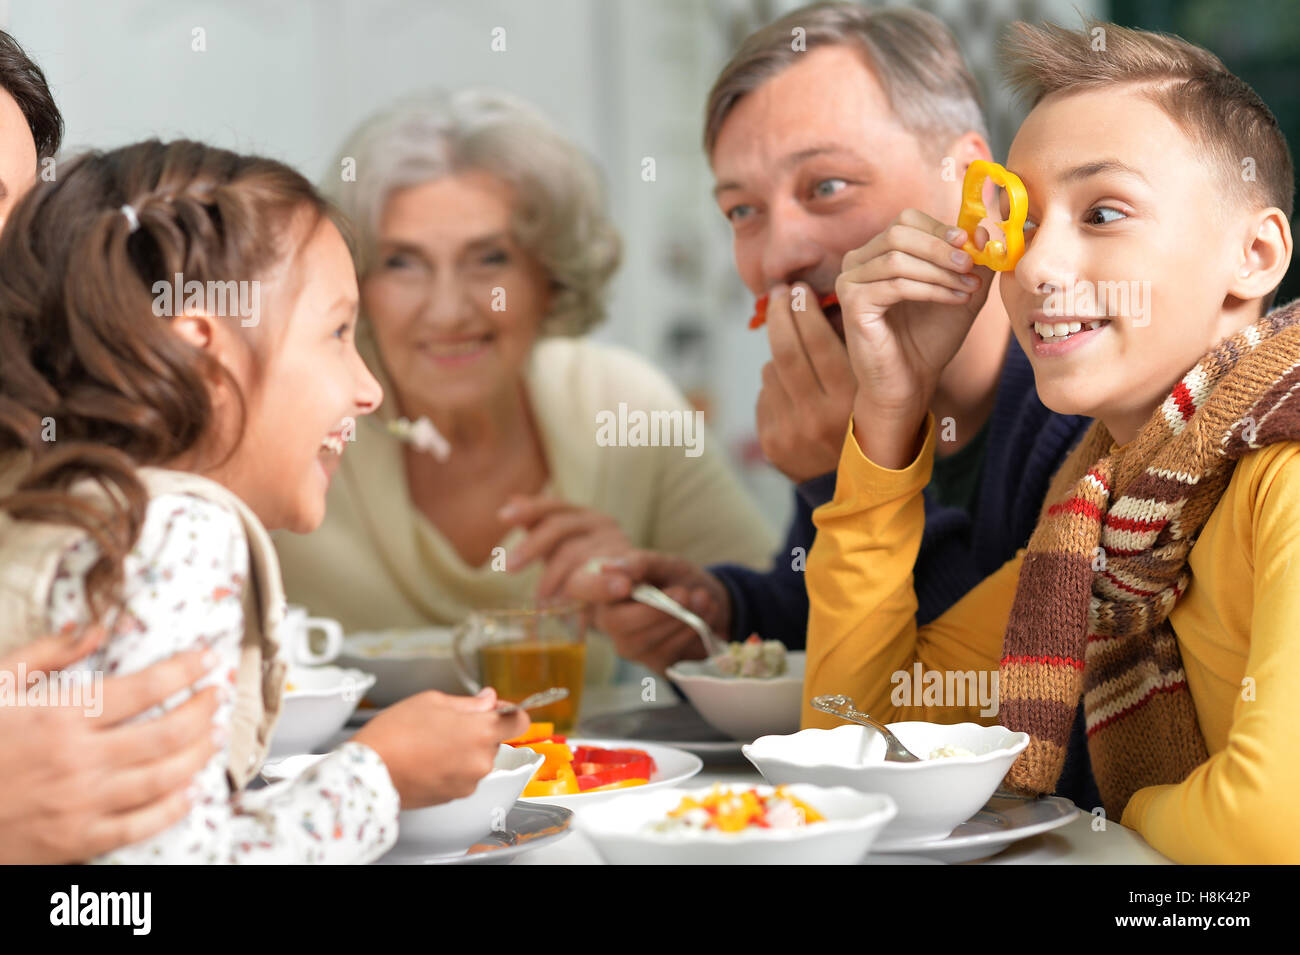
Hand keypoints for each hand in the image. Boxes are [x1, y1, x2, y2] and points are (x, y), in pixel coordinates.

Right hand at [0, 628, 221, 863]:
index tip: (207, 659)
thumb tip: (93, 629)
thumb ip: (45, 655)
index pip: (145, 687)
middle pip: (168, 732)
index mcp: (60, 717)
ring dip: (199, 753)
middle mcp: (79, 761)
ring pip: (165, 777)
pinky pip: (142, 825)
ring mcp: (81, 805)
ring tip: (213, 735)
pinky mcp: (77, 841)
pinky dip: (174, 806)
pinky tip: (189, 790)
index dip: (186, 670)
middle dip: (203, 710)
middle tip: (217, 695)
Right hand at [351, 688, 528, 807]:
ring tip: (431, 742)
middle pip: (495, 739)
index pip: (520, 721)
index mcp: (481, 731)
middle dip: (478, 730)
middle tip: (447, 723)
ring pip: (478, 759)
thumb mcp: (432, 701)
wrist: (369, 773)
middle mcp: (482, 760)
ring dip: (464, 750)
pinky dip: (453, 767)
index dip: (510, 712)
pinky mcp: (455, 796)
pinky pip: (464, 775)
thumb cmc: (395, 733)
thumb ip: (468, 702)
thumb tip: (488, 700)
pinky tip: (428, 759)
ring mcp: (470, 781)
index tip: (498, 709)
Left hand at [499, 495, 632, 599]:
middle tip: (508, 568)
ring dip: (555, 577)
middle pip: (560, 527)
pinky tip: (593, 591)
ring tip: (542, 599)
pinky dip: (608, 575)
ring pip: (577, 553)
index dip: (528, 509)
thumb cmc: (588, 569)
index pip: (552, 506)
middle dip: (531, 547)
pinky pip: (619, 568)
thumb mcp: (561, 548)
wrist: (632, 593)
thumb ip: (540, 526)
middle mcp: (600, 522)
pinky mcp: (637, 564)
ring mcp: (617, 542)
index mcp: (582, 515)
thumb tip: (511, 500)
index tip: (502, 516)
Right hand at [564, 550, 728, 673]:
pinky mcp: (654, 663)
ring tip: (702, 599)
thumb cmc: (666, 576)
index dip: (601, 588)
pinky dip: (692, 635)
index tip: (625, 585)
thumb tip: (610, 568)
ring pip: (646, 643)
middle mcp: (606, 621)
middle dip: (657, 611)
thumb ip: (638, 564)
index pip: (585, 587)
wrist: (697, 598)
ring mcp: (629, 646)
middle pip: (618, 624)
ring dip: (680, 622)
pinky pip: (669, 656)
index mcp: (599, 586)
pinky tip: (705, 616)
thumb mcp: (658, 562)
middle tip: (685, 593)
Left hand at [755, 283, 856, 481]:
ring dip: (781, 355)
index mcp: (849, 400)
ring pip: (771, 371)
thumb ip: (856, 349)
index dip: (803, 309)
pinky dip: (776, 385)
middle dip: (779, 314)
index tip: (799, 288)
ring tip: (797, 353)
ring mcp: (790, 432)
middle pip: (784, 351)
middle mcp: (817, 418)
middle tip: (779, 293)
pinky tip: (794, 392)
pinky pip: (766, 395)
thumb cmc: (872, 421)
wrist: (860, 484)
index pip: (815, 342)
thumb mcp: (877, 388)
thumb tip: (824, 299)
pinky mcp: (771, 443)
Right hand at [836, 209, 992, 467]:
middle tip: (971, 265)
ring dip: (939, 271)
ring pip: (898, 257)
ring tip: (965, 288)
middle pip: (900, 232)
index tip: (973, 245)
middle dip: (942, 247)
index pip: (907, 220)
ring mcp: (850, 281)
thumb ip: (973, 261)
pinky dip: (930, 288)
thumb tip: (986, 228)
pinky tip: (952, 299)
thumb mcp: (960, 291)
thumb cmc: (930, 338)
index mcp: (878, 252)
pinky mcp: (851, 303)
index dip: (942, 228)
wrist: (910, 383)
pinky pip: (895, 283)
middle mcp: (858, 261)